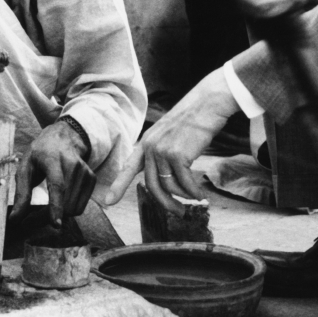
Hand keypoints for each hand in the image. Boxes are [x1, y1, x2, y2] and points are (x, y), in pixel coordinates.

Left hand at [11, 120, 94, 227]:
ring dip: (57, 215)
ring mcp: (85, 171)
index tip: (56, 224)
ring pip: (73, 208)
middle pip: (65, 202)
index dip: (56, 206)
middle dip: (47, 217)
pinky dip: (67, 211)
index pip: (57, 185)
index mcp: (53, 159)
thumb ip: (21, 192)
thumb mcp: (25, 166)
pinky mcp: (92, 179)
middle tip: (31, 219)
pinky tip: (58, 202)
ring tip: (44, 209)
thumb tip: (15, 219)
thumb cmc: (40, 153)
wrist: (64, 136)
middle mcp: (73, 165)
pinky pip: (79, 207)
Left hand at [103, 69, 239, 214]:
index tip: (109, 201)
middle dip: (166, 203)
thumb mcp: (171, 133)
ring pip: (169, 186)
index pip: (130, 166)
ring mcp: (162, 151)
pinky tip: (201, 194)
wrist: (208, 103)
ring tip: (195, 200)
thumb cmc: (194, 119)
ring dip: (183, 197)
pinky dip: (193, 192)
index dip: (119, 185)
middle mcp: (150, 147)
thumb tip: (167, 176)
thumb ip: (163, 152)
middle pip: (153, 186)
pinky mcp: (177, 155)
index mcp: (147, 141)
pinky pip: (184, 183)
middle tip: (179, 213)